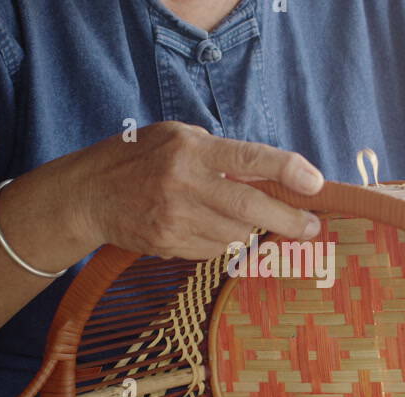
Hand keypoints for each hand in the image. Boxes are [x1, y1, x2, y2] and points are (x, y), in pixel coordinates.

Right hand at [66, 121, 323, 259]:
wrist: (89, 195)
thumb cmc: (139, 158)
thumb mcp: (177, 138)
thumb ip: (220, 155)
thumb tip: (270, 177)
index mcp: (190, 150)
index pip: (249, 159)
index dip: (288, 170)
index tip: (315, 183)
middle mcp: (183, 185)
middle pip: (249, 209)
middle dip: (288, 220)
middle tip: (310, 227)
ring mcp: (174, 219)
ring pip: (235, 236)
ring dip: (248, 231)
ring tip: (239, 219)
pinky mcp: (168, 245)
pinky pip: (213, 250)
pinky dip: (221, 242)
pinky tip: (206, 227)